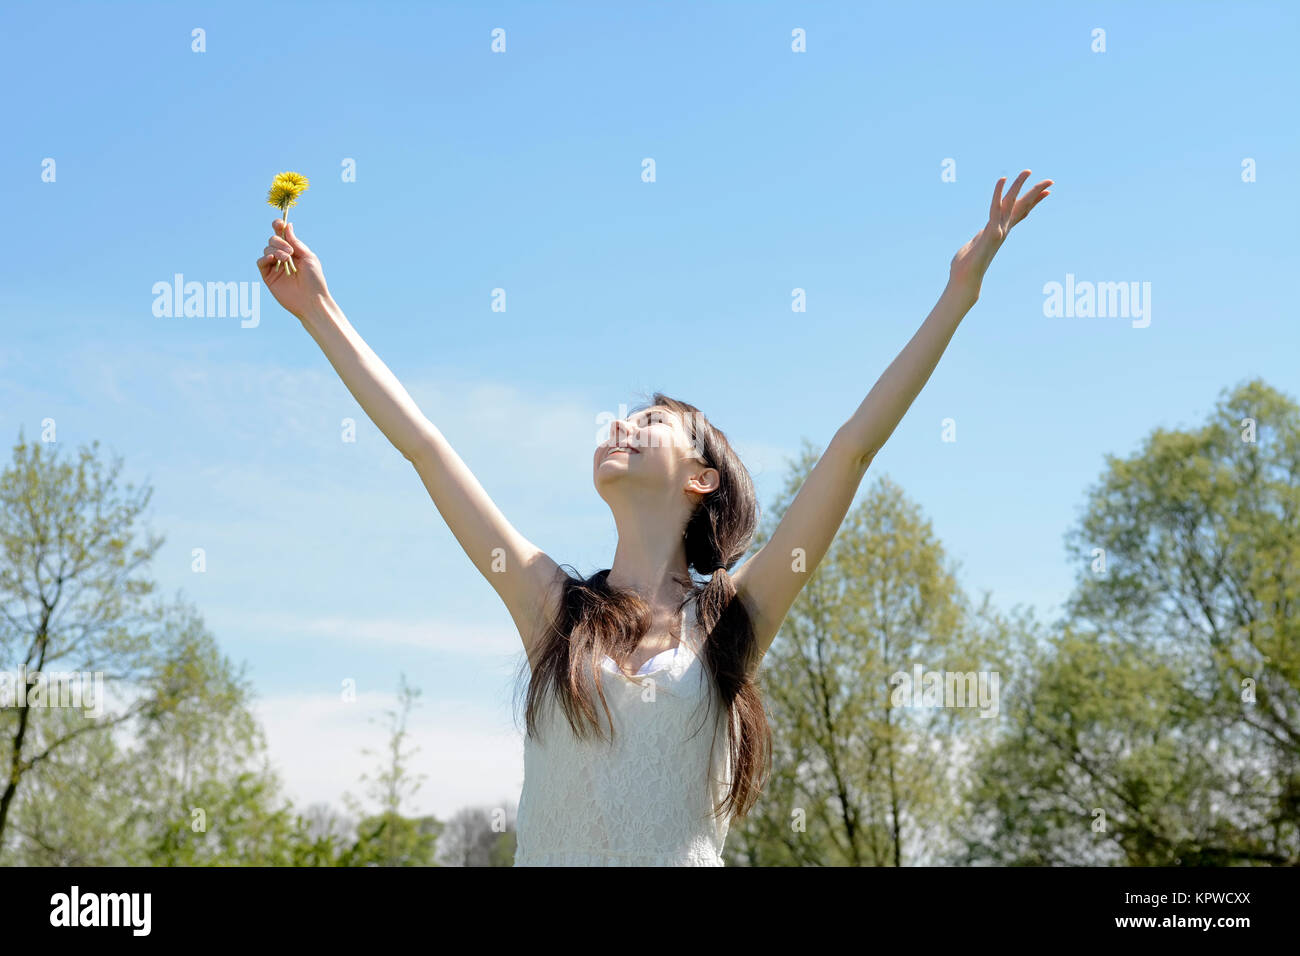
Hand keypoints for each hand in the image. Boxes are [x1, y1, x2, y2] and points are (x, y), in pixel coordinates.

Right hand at [257, 219, 329, 319]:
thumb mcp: (308, 257)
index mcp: (295, 252)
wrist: (312, 300)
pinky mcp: (268, 277)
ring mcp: (275, 267)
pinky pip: (260, 262)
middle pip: (273, 240)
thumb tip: (288, 226)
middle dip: (279, 242)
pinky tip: (273, 259)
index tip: (278, 223)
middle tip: (290, 251)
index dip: (278, 227)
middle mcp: (284, 258)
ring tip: (286, 259)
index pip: (282, 235)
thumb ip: (296, 242)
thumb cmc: (315, 280)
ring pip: (267, 250)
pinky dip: (265, 258)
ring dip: (276, 250)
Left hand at [949, 169, 1051, 296]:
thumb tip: (982, 238)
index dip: (1034, 202)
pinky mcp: (990, 233)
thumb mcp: (977, 246)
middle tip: (1051, 180)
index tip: (1047, 192)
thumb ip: (981, 239)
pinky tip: (1002, 180)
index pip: (1021, 213)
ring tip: (1028, 171)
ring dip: (1019, 186)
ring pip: (1011, 203)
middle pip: (1023, 207)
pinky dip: (997, 193)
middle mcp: (1003, 229)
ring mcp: (999, 230)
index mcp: (1001, 231)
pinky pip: (994, 208)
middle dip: (1036, 192)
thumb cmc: (967, 265)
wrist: (966, 279)